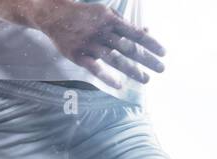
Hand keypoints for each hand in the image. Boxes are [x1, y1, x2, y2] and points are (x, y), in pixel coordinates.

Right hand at [33, 0, 165, 87]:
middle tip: (162, 69)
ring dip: (131, 70)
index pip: (134, 33)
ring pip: (113, 59)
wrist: (53, 14)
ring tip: (146, 80)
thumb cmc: (85, 15)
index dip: (150, 43)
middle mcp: (101, 32)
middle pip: (127, 47)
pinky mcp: (77, 55)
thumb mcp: (106, 14)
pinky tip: (118, 86)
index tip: (164, 53)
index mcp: (109, 20)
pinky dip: (106, 77)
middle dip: (146, 58)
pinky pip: (93, 68)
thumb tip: (147, 31)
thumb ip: (125, 24)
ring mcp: (89, 44)